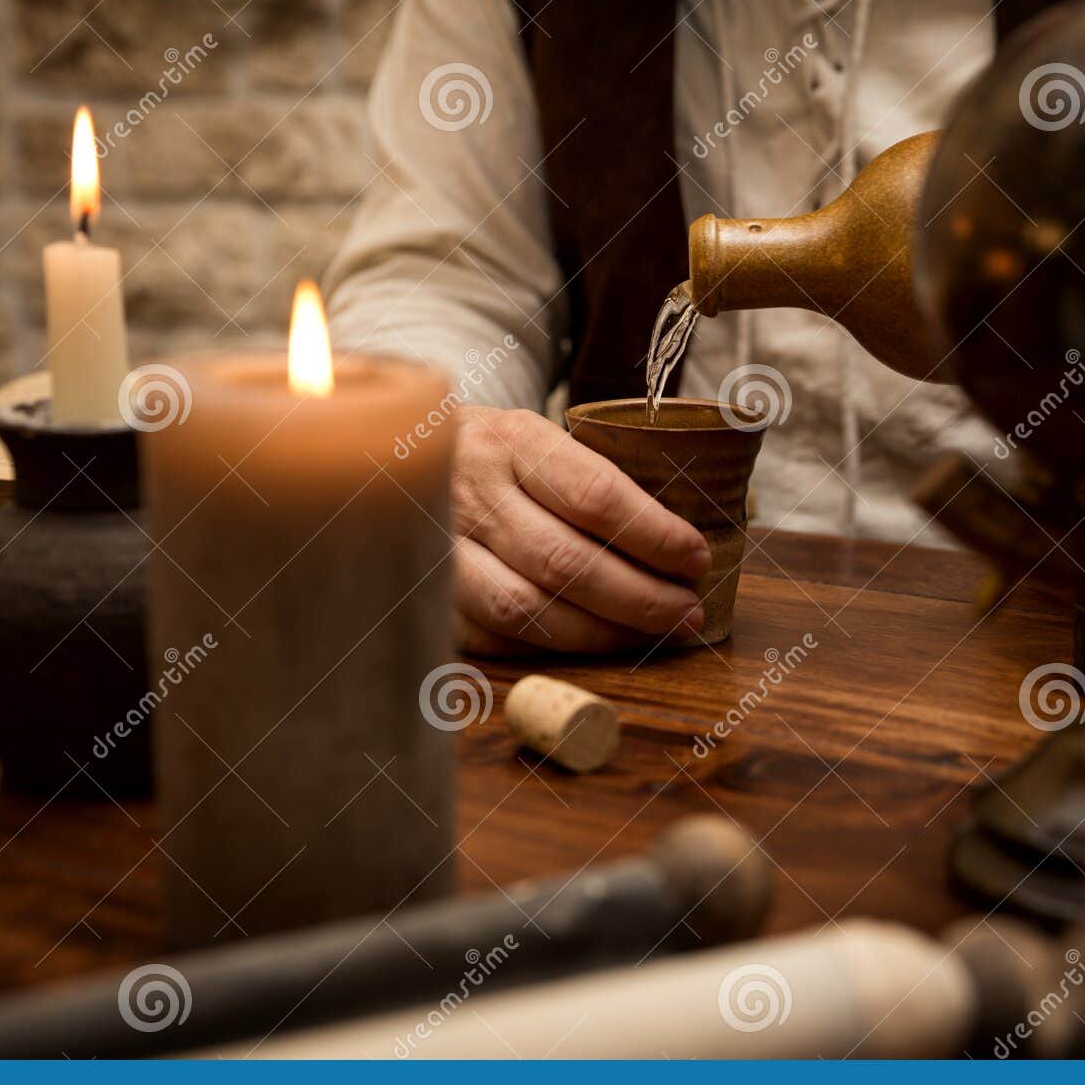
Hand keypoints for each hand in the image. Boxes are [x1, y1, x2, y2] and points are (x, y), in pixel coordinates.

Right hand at [451, 405, 709, 654]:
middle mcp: (469, 492)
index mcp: (509, 439)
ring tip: (655, 633)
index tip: (696, 559)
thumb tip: (678, 542)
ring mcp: (439, 549)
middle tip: (688, 612)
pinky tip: (595, 643)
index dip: (655, 536)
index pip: (595, 496)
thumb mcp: (533, 436)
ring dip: (603, 633)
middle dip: (640, 597)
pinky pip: (496, 637)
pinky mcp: (427, 596)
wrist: (388, 455)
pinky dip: (553, 647)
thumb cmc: (491, 454)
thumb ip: (588, 477)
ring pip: (529, 610)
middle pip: (566, 562)